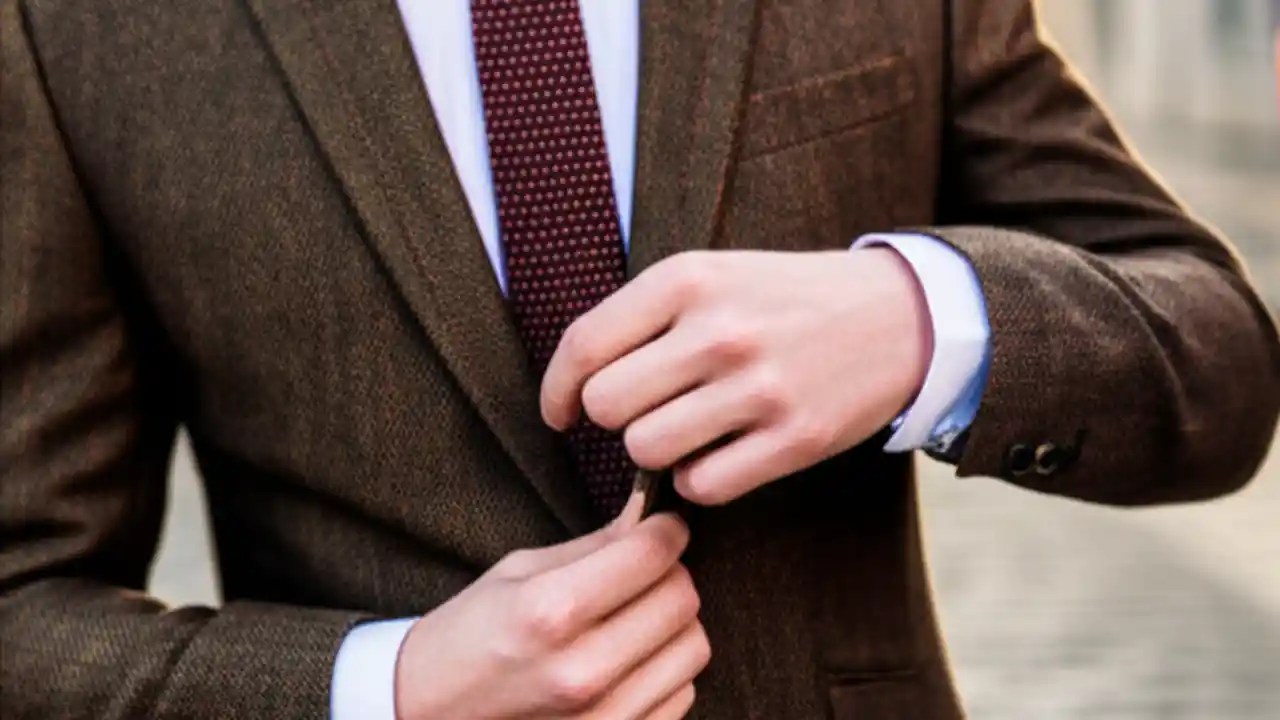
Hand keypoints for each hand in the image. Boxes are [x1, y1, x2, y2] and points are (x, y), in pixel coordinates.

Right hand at [395, 508, 707, 718]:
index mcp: (550, 612)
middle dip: (670, 574)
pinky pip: (682, 694)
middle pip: (682, 600)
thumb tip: (651, 520)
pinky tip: (629, 663)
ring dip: (673, 625)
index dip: (666, 531)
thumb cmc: (470, 636)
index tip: (663, 527)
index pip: (652, 556)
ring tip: (635, 620)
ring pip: (693, 648)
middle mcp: (582, 670)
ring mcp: (604, 718)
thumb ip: (593, 547)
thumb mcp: (517, 574)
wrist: (429, 713)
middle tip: (645, 571)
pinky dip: (666, 671)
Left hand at [541, 249, 930, 504]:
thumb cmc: (784, 298)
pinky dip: (701, 480)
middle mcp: (720, 330)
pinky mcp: (795, 437)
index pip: (583, 347)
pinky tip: (723, 453)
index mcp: (688, 279)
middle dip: (615, 420)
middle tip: (648, 411)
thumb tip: (575, 384)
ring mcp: (760, 387)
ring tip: (688, 431)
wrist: (900, 314)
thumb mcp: (713, 274)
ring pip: (648, 451)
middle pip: (607, 408)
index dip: (556, 392)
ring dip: (657, 452)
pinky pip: (703, 485)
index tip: (559, 414)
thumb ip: (644, 316)